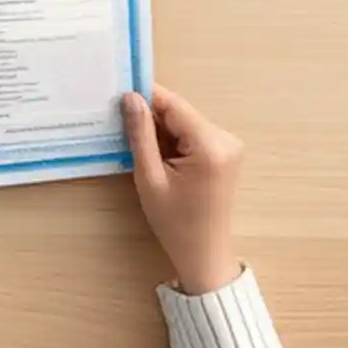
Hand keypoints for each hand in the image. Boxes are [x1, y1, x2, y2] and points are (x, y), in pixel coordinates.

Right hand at [123, 84, 243, 294]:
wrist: (204, 254)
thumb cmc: (175, 223)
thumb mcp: (150, 178)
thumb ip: (141, 135)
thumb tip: (130, 98)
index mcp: (210, 146)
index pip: (173, 105)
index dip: (145, 96)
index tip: (118, 94)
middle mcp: (226, 140)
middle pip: (180, 112)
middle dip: (152, 117)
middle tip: (122, 128)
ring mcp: (230, 145)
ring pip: (185, 121)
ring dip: (162, 130)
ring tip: (142, 150)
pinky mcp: (226, 152)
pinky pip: (194, 133)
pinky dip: (174, 139)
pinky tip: (160, 157)